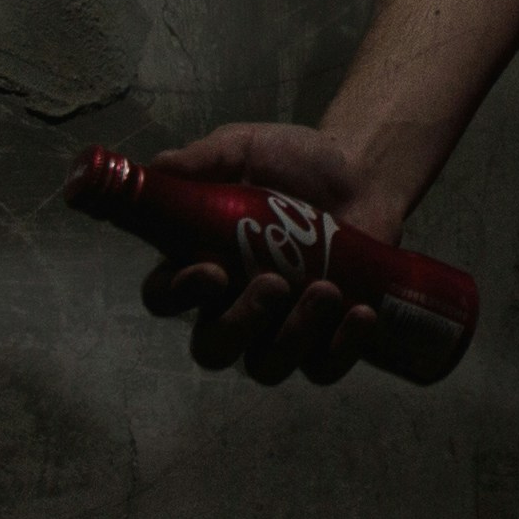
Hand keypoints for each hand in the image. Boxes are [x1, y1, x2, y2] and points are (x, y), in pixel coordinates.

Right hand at [139, 124, 399, 386]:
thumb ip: (199, 161)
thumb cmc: (292, 163)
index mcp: (201, 262)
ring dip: (294, 335)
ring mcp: (280, 327)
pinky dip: (340, 350)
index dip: (178, 296)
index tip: (211, 273)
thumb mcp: (243, 149)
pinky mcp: (327, 337)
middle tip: (275, 284)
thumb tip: (157, 169)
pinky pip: (322, 369)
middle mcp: (233, 304)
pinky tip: (360, 313)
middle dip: (239, 325)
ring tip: (327, 290)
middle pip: (212, 348)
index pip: (164, 297)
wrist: (361, 171)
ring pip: (266, 366)